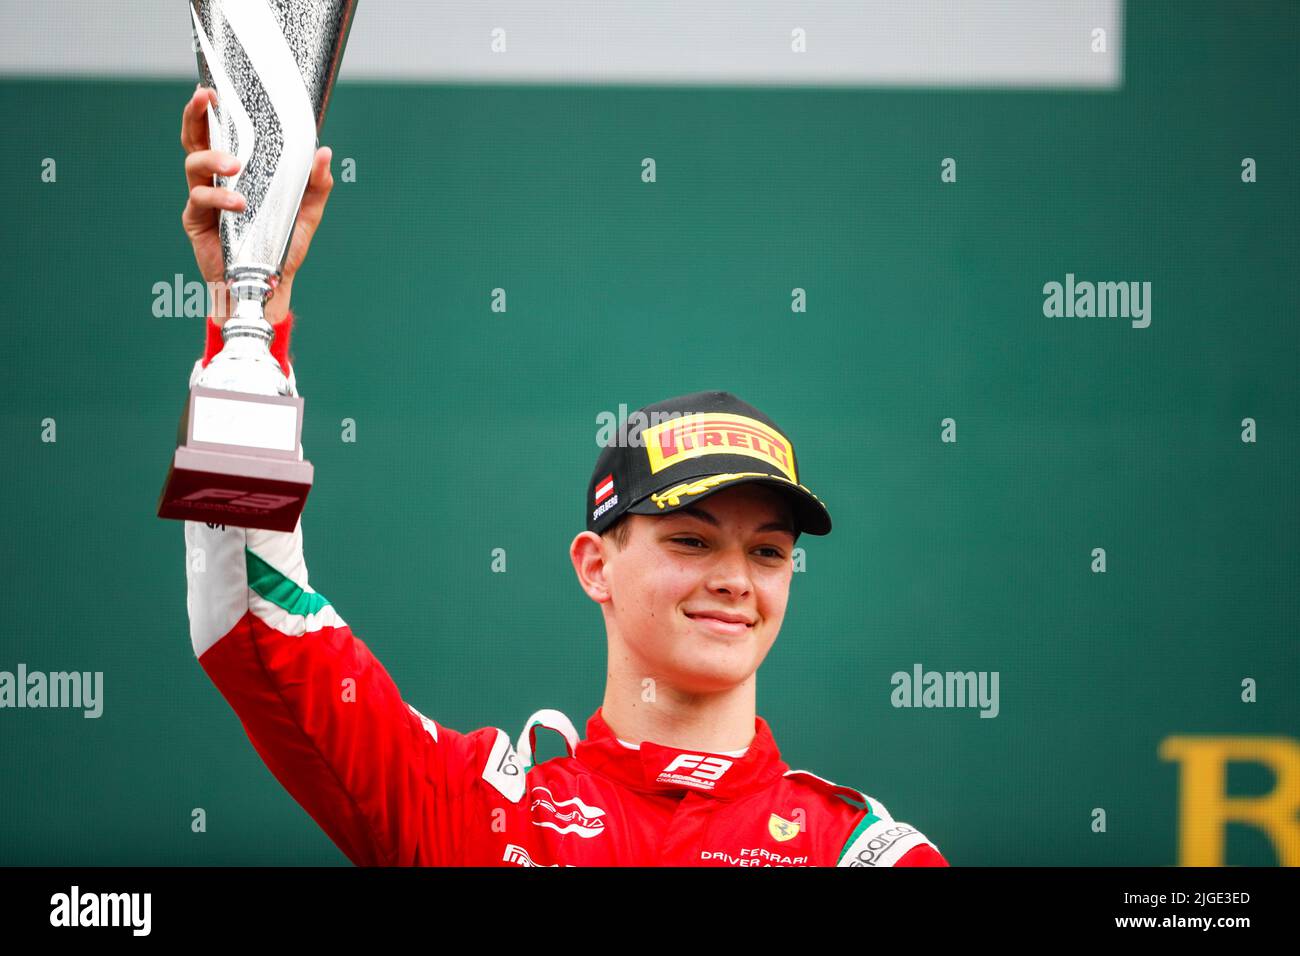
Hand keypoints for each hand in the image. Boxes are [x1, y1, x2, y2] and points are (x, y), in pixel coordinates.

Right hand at [180, 84, 334, 325]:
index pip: (219, 134)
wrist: (270, 286)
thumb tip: (324, 152)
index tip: (212, 88)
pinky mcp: (197, 222)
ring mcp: (203, 200)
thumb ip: (316, 185)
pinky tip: (238, 202)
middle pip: (194, 139)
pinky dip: (219, 196)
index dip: (210, 110)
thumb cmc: (282, 247)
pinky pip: (200, 199)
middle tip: (205, 99)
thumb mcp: (305, 213)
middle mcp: (214, 180)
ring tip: (235, 166)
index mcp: (236, 172)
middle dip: (195, 116)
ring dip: (213, 158)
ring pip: (194, 165)